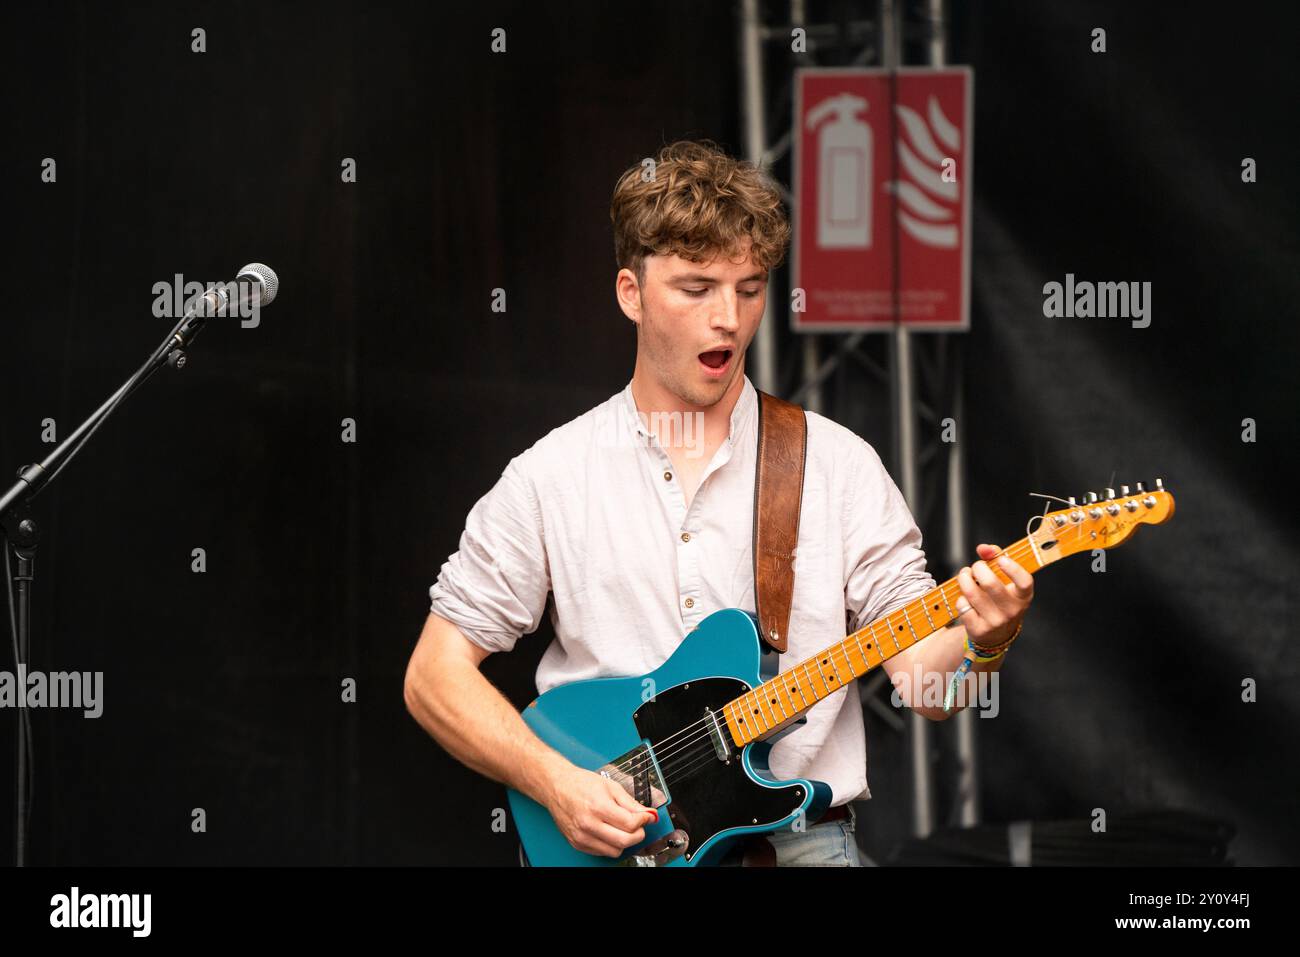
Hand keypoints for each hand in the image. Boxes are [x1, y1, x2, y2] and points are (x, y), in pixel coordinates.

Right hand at [544, 764, 659, 857]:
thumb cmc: (581, 784)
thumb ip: (631, 803)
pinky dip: (610, 844)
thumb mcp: (610, 786)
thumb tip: (649, 814)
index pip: (630, 823)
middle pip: (625, 841)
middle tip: (639, 825)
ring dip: (624, 841)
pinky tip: (608, 830)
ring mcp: (582, 836)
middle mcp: (589, 824)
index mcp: (598, 807)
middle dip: (638, 834)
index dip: (644, 820)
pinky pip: (602, 852)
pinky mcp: (577, 844)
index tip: (647, 817)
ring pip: (615, 851)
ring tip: (621, 827)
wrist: (556, 787)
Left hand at [954, 543, 1033, 648]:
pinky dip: (960, 597)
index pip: (1024, 582)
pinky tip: (965, 598)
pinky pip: (963, 605)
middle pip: (990, 584)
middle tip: (976, 567)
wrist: (995, 634)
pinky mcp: (979, 629)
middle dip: (978, 568)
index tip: (1000, 559)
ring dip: (964, 579)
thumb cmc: (1000, 599)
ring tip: (965, 576)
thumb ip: (996, 558)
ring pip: (972, 593)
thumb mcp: (1005, 580)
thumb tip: (983, 548)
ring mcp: (995, 621)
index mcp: (1023, 596)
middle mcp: (1012, 610)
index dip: (1013, 569)